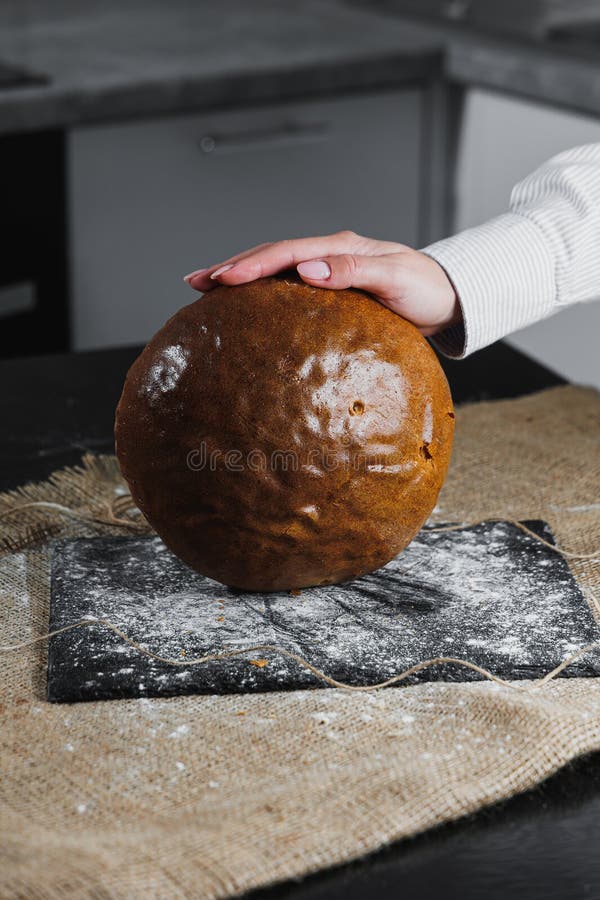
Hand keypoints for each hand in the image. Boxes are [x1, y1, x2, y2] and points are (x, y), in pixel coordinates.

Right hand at [183, 231, 459, 336]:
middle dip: (231, 267)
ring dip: (240, 277)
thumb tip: (308, 269)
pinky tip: (244, 308)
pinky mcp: (331, 291)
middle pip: (271, 255)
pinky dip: (261, 294)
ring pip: (275, 270)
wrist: (447, 298)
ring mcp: (328, 270)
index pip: (286, 252)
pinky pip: (288, 289)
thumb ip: (355, 271)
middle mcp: (329, 254)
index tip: (222, 278)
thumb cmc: (426, 290)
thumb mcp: (396, 279)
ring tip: (206, 289)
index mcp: (340, 247)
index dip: (252, 264)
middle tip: (195, 282)